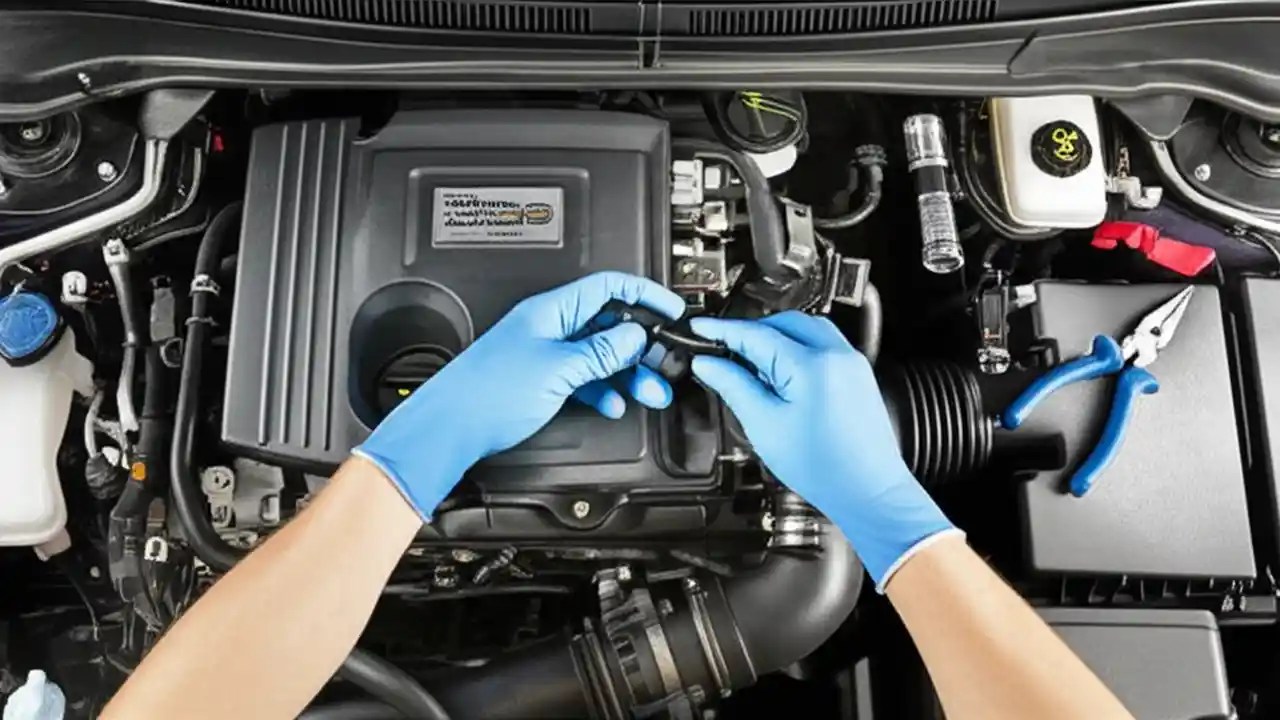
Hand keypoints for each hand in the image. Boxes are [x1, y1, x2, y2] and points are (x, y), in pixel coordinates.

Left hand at [355, 272, 684, 520]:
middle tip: (665, 362)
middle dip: (642, 344)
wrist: (450, 428)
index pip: (608, 287)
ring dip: (628, 373)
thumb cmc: (486, 393)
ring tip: (649, 392)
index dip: (644, 294)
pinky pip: (584, 377)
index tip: (671, 310)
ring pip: (600, 354)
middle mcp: (549, 327)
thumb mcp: (558, 369)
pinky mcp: (541, 379)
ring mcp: (546, 353)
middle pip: (609, 323)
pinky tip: (614, 403)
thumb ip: (601, 352)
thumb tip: (635, 336)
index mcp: (551, 311)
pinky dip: (604, 389)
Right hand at [690, 311, 958, 589]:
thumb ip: (733, 386)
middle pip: (783, 323)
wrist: (869, 491)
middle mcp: (837, 354)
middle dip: (751, 330)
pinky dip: (797, 347)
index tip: (700, 327)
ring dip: (776, 335)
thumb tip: (707, 363)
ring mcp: (852, 362)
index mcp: (812, 366)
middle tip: (723, 347)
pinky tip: (782, 372)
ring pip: (806, 328)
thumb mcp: (765, 425)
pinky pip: (822, 344)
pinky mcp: (858, 373)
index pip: (756, 334)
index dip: (722, 329)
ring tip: (752, 362)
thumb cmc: (824, 469)